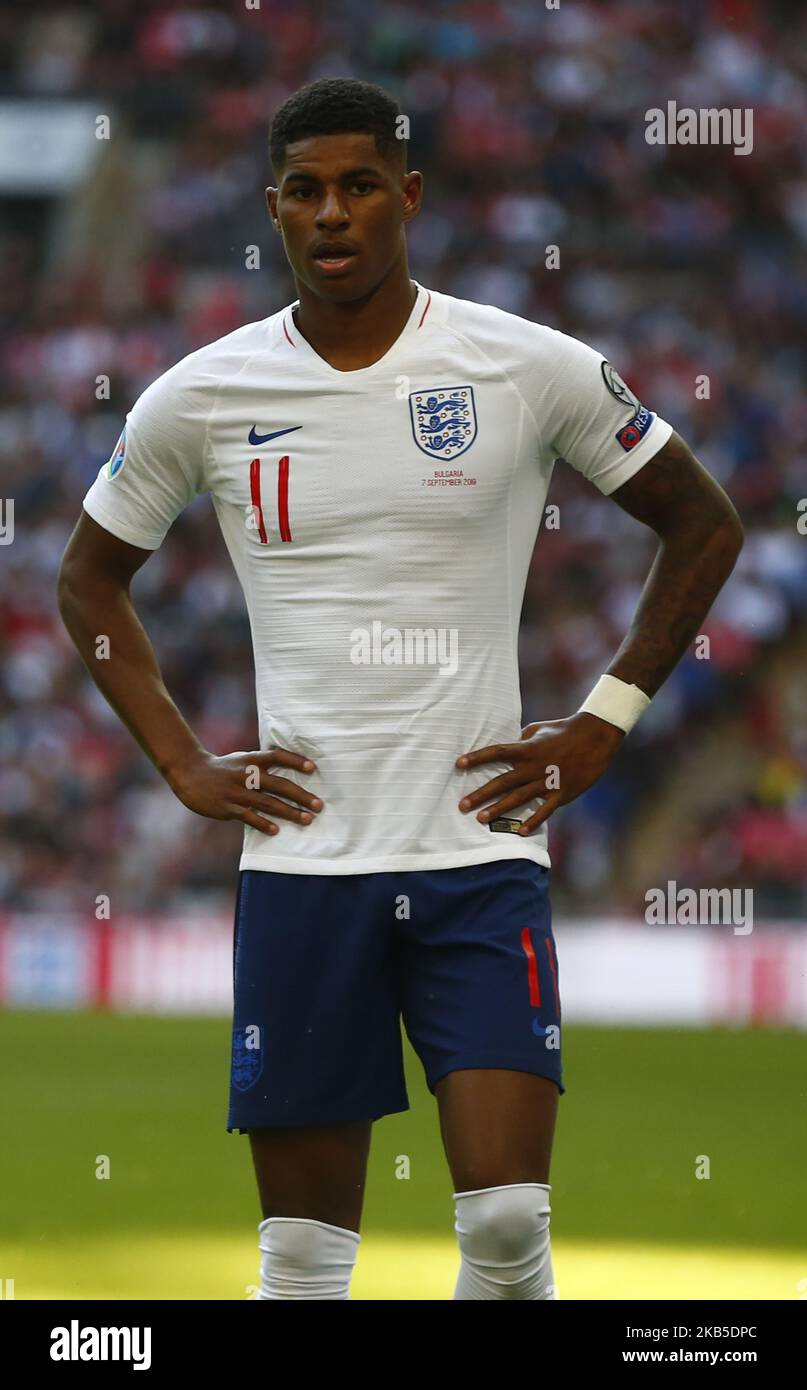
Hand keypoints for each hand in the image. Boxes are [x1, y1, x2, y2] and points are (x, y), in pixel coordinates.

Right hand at [165, 748, 322, 835]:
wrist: (191, 773)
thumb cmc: (223, 768)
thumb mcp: (242, 759)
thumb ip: (262, 765)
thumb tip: (289, 772)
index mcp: (251, 759)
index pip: (276, 756)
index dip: (295, 761)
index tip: (313, 768)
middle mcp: (246, 774)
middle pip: (278, 784)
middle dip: (300, 795)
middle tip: (319, 805)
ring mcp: (237, 792)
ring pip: (268, 803)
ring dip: (289, 812)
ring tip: (307, 819)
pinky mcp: (227, 807)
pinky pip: (249, 817)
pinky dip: (263, 824)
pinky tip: (277, 830)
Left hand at [456, 712, 624, 834]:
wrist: (595, 737)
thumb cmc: (564, 729)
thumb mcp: (537, 729)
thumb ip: (520, 738)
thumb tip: (509, 743)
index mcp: (527, 749)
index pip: (496, 753)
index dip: (477, 758)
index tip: (458, 764)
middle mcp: (533, 767)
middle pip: (502, 782)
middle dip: (481, 794)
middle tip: (462, 805)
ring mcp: (548, 782)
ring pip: (518, 798)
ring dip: (499, 809)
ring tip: (480, 819)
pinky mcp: (562, 793)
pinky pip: (545, 810)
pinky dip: (534, 821)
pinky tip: (521, 832)